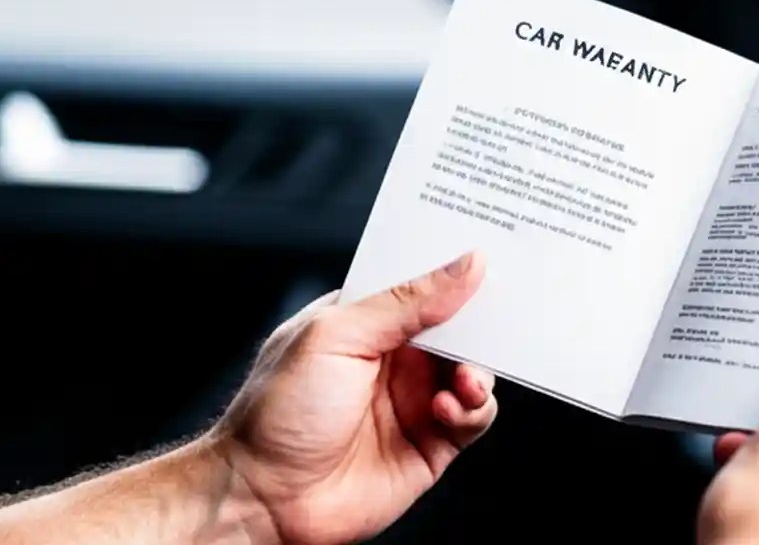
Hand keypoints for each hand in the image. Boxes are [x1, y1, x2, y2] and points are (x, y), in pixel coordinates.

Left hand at [211, 251, 496, 544]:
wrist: (263, 497)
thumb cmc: (277, 411)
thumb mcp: (338, 335)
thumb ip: (406, 301)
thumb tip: (464, 266)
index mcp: (367, 322)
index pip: (423, 285)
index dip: (456, 273)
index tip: (487, 261)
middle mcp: (394, 359)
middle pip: (458, 329)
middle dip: (481, 324)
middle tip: (495, 322)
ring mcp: (414, 401)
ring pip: (474, 372)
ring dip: (479, 371)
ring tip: (465, 378)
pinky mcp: (430, 445)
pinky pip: (473, 418)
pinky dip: (474, 409)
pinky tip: (447, 409)